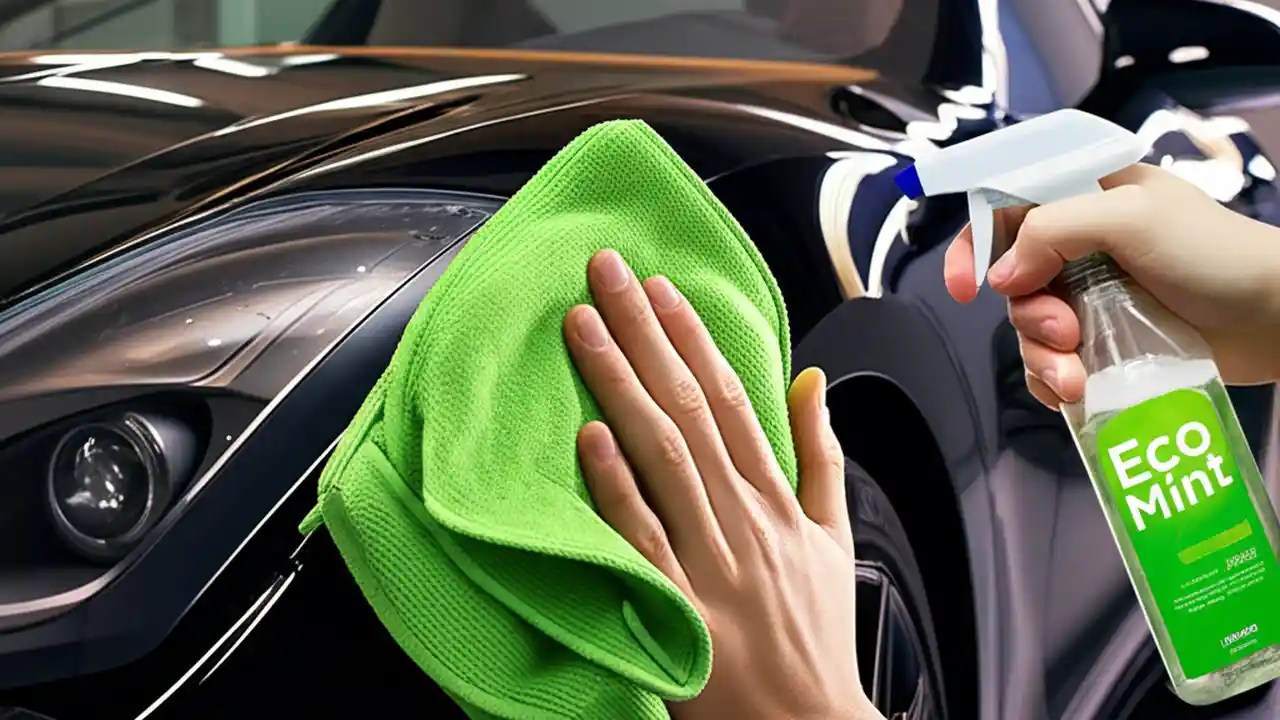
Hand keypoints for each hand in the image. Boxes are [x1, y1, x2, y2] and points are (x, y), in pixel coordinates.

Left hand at [563, 249, 881, 719]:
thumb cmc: (815, 631)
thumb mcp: (834, 535)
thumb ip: (822, 455)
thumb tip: (813, 382)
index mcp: (774, 498)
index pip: (729, 397)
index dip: (691, 336)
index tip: (659, 286)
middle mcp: (741, 517)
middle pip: (687, 407)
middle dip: (644, 333)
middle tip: (605, 273)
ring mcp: (708, 560)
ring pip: (661, 455)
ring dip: (620, 384)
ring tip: (583, 326)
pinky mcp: (675, 606)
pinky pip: (641, 538)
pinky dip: (616, 486)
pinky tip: (587, 436)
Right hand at [944, 162, 1279, 407]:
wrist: (1278, 318)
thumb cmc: (1215, 256)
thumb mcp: (1131, 219)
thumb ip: (1053, 230)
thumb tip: (1001, 278)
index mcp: (1085, 199)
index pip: (1005, 208)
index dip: (973, 244)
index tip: (963, 287)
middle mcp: (1081, 245)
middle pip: (1012, 280)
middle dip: (1027, 315)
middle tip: (1065, 333)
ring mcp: (1093, 297)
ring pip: (1029, 329)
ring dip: (1042, 357)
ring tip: (1078, 379)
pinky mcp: (1106, 344)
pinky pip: (1052, 365)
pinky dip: (1052, 383)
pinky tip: (1074, 394)